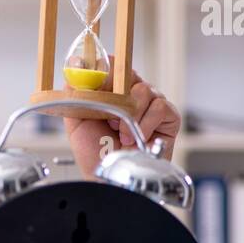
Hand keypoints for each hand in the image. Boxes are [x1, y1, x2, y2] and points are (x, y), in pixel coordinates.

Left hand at [64, 62, 180, 177]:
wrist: (110, 177)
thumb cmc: (96, 153)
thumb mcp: (77, 122)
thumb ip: (74, 96)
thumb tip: (74, 70)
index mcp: (112, 90)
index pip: (112, 65)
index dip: (105, 71)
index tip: (95, 85)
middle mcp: (133, 93)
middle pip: (129, 73)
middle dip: (116, 96)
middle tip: (107, 117)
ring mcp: (151, 103)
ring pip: (144, 90)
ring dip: (129, 114)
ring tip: (121, 133)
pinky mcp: (169, 116)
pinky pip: (159, 107)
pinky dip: (145, 123)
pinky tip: (136, 137)